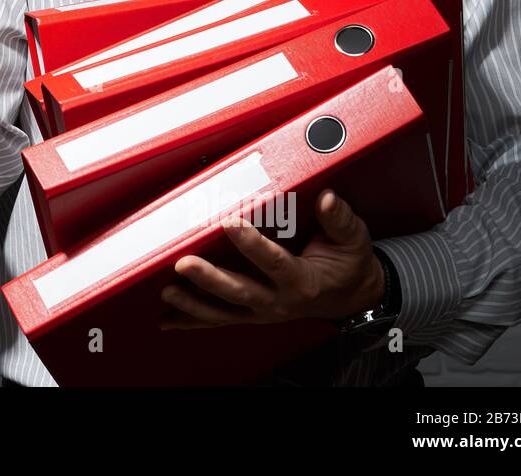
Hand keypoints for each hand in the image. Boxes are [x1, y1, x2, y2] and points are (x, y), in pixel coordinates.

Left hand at [158, 189, 385, 329]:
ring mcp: (262, 311)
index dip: (252, 245)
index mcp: (302, 281)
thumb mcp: (353, 241)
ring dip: (194, 303)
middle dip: (210, 278)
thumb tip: (327, 198)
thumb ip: (340, 220)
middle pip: (240, 291)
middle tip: (184, 263)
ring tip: (168, 290)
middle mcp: (279, 300)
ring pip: (224, 311)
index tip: (231, 223)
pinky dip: (192, 321)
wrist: (350, 297)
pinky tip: (167, 319)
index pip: (275, 263)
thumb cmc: (347, 265)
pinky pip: (219, 320)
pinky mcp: (251, 315)